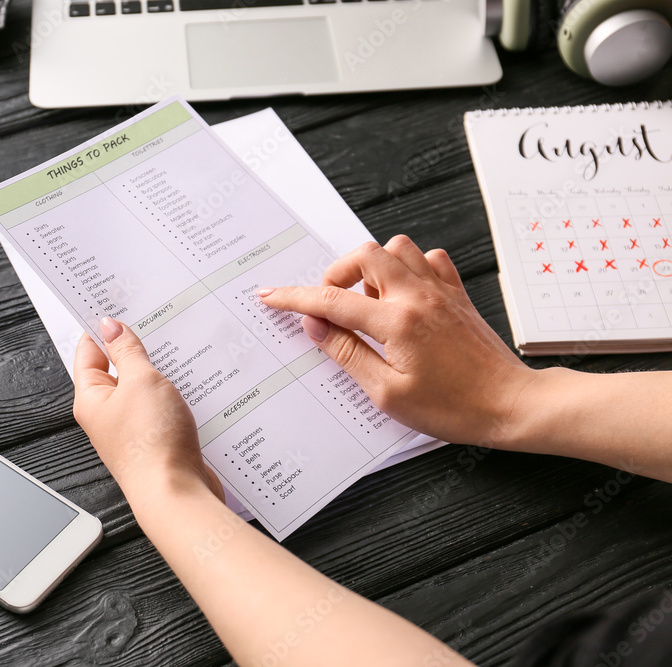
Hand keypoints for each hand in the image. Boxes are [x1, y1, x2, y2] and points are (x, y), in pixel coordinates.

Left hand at [73, 318, 223, 509]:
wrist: (176, 494)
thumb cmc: (152, 443)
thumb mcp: (141, 382)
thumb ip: (127, 352)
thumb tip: (110, 327)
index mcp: (91, 399)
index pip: (88, 353)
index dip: (99, 328)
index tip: (113, 305)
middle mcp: (107, 416)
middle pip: (116, 371)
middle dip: (133, 347)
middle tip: (151, 319)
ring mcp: (131, 431)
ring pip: (141, 391)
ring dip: (157, 372)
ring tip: (176, 348)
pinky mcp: (156, 442)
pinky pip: (160, 409)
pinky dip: (172, 395)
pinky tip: (190, 384)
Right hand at [259, 235, 536, 447]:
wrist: (510, 405)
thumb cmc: (453, 407)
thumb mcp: (387, 393)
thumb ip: (347, 353)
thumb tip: (317, 327)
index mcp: (397, 321)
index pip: (332, 301)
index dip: (295, 298)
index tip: (272, 296)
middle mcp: (418, 296)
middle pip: (365, 256)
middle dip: (337, 275)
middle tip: (330, 306)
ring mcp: (441, 291)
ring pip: (397, 249)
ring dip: (373, 268)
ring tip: (367, 303)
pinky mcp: (457, 295)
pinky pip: (429, 260)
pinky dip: (409, 269)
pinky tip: (403, 296)